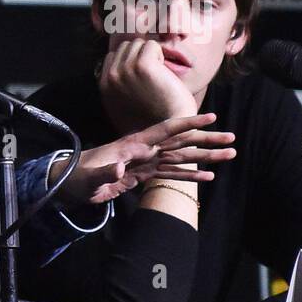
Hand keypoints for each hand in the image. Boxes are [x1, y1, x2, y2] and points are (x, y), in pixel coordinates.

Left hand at [53, 113, 235, 205]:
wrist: (69, 185)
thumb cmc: (77, 176)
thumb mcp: (90, 176)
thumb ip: (105, 172)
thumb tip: (120, 169)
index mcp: (133, 145)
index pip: (164, 130)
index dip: (186, 123)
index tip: (210, 116)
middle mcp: (144, 151)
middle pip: (180, 143)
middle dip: (206, 140)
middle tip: (232, 138)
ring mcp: (145, 163)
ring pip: (180, 158)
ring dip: (204, 158)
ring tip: (229, 156)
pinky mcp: (142, 176)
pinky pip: (170, 174)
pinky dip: (189, 175)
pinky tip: (208, 177)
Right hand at [99, 38, 197, 129]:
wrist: (169, 132)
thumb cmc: (152, 119)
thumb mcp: (123, 104)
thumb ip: (117, 85)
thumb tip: (122, 65)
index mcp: (104, 85)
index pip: (113, 55)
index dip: (130, 60)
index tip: (142, 74)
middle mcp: (111, 76)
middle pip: (125, 46)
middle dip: (140, 55)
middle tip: (152, 74)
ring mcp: (126, 69)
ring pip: (138, 43)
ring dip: (150, 54)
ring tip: (157, 74)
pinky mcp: (143, 66)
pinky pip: (151, 45)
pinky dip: (160, 54)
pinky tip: (163, 72)